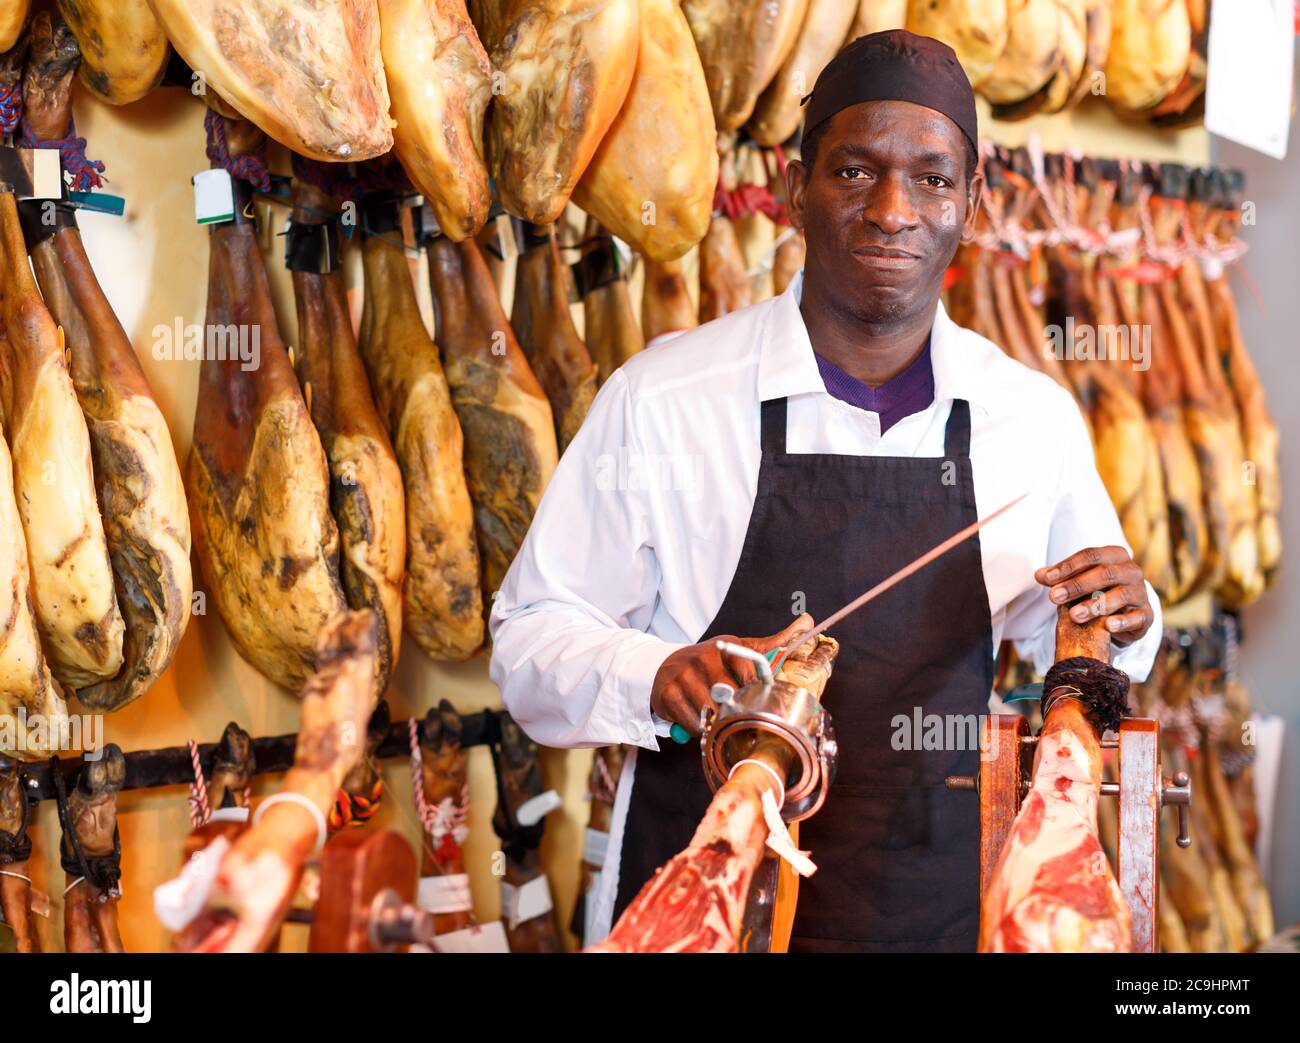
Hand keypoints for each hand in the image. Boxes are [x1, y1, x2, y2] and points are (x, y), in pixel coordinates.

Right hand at [650, 614, 813, 736]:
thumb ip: (773, 643)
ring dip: (719, 722)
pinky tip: (702, 721)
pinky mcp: (668, 694)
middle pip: (733, 695)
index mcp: (724, 647)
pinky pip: (694, 722)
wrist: (664, 666)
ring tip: (720, 719)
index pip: (751, 672)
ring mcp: (683, 676)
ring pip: (713, 711)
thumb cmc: (709, 661)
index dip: (758, 692)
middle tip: (743, 717)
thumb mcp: (739, 648)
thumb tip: (807, 621)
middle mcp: (702, 658)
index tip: (760, 701)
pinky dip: (700, 728)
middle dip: (740, 710)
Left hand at [1035, 546, 1153, 645]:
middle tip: (1054, 597)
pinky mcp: (1146, 615)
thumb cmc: (1098, 591)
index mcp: (1115, 555)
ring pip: (1120, 595)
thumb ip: (1060, 577)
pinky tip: (1108, 626)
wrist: (1126, 614)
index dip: (1067, 566)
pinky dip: (1122, 621)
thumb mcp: (1079, 581)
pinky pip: (1137, 617)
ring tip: (1074, 615)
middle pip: (1104, 574)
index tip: (1046, 579)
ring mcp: (1141, 593)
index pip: (1090, 556)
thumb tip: (1039, 575)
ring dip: (1095, 605)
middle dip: (1077, 585)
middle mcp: (1131, 571)